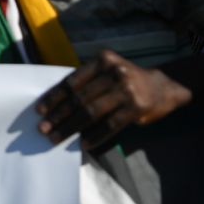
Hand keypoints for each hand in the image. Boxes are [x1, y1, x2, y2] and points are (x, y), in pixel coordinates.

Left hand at [36, 49, 191, 148]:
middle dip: (59, 115)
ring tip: (57, 138)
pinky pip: (110, 125)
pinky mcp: (136, 108)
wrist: (163, 85)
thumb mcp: (108, 71)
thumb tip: (57, 104)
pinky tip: (83, 143)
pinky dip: (94, 136)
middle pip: (79, 98)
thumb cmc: (126, 80)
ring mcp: (126, 90)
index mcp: (103, 59)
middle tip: (43, 129)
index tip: (39, 110)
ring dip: (71, 128)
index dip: (54, 97)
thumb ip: (87, 82)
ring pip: (91, 112)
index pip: (72, 81)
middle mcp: (114, 72)